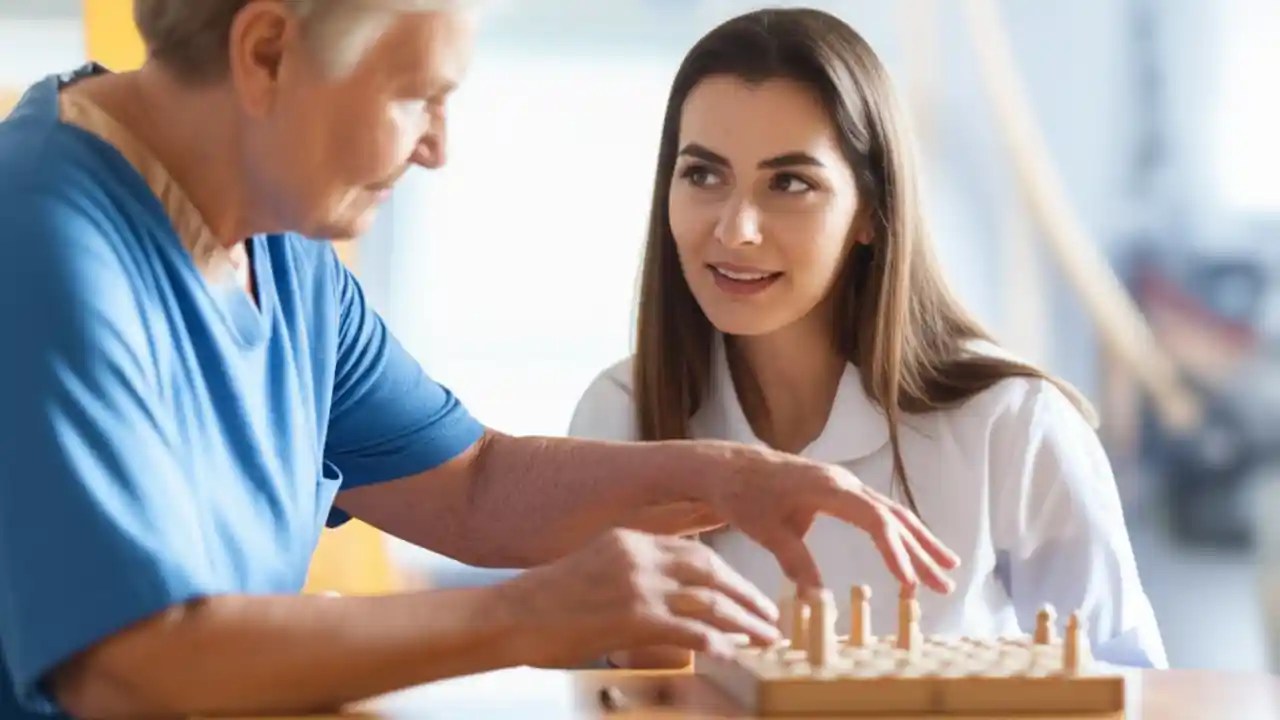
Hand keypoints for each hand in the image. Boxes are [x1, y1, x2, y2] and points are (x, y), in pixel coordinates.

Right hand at [494, 529, 779, 668]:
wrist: (511, 616)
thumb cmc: (547, 600)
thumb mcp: (595, 567)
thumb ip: (634, 573)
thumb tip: (670, 599)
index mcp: (632, 539)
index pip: (696, 553)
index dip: (728, 575)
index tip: (747, 593)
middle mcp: (640, 556)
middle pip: (712, 573)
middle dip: (746, 595)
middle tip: (769, 616)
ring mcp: (639, 586)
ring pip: (709, 603)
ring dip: (743, 622)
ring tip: (764, 638)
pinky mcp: (635, 618)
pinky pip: (690, 631)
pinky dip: (716, 643)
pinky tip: (731, 654)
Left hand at [700, 447, 960, 592]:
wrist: (729, 467)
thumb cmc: (744, 495)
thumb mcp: (765, 530)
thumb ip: (794, 560)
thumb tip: (818, 599)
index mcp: (828, 488)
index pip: (875, 520)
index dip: (895, 552)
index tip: (909, 583)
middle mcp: (843, 482)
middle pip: (893, 516)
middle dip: (922, 551)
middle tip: (946, 583)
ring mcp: (843, 484)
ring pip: (891, 513)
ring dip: (919, 541)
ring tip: (948, 567)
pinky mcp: (839, 491)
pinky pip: (878, 511)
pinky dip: (899, 532)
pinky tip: (914, 550)